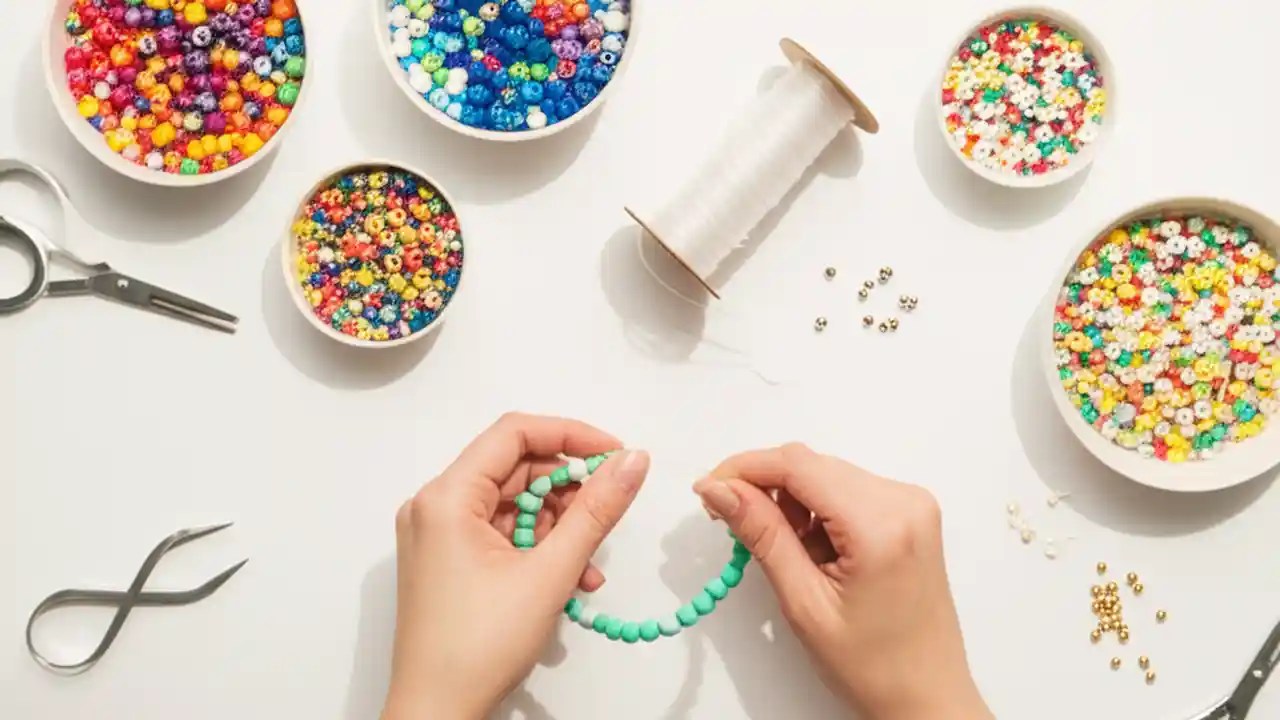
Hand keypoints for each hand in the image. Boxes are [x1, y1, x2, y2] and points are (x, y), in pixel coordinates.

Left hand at [383, 413, 649, 719]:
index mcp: (446, 497)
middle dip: (568, 490)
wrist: (436, 713)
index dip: (571, 436)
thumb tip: (633, 461)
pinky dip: (537, 547)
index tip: (616, 455)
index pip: (514, 433)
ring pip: (512, 504)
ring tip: (589, 567)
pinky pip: (500, 533)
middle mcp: (434, 506)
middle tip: (608, 512)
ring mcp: (437, 535)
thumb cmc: (480, 645)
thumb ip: (596, 511)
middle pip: (514, 469)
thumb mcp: (550, 572)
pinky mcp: (446, 561)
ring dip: (558, 526)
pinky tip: (570, 579)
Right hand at [693, 444, 990, 719]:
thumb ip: (762, 535)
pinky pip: (847, 489)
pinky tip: (812, 549)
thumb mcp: (804, 603)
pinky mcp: (909, 512)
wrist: (928, 696)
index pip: (798, 465)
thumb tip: (719, 489)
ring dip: (791, 501)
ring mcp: (912, 503)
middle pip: (812, 464)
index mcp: (882, 524)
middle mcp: (904, 500)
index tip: (707, 491)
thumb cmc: (872, 665)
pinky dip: (816, 509)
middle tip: (730, 525)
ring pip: (826, 474)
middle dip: (764, 486)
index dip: (744, 469)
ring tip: (785, 553)